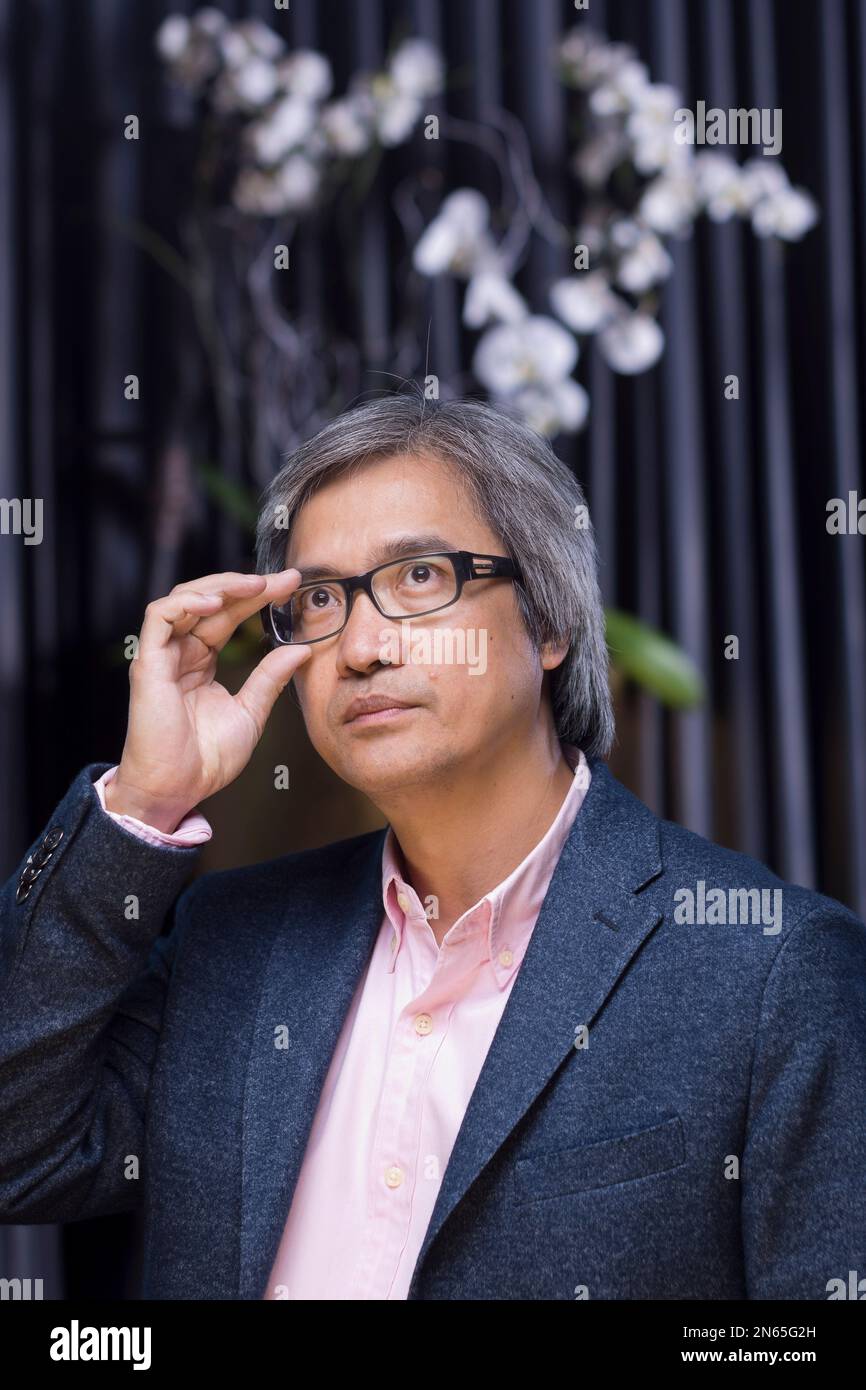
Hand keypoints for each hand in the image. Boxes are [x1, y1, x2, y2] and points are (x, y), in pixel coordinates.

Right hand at [104, 570, 310, 832]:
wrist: (178, 788)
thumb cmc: (207, 759)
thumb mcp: (251, 712)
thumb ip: (271, 677)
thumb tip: (302, 649)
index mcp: (201, 661)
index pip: (229, 615)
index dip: (258, 597)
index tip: (291, 586)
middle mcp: (180, 652)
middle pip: (211, 601)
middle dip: (247, 585)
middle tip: (283, 579)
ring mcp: (162, 655)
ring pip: (185, 599)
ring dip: (220, 586)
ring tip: (254, 585)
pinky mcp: (148, 663)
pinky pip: (160, 617)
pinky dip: (187, 603)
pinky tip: (216, 602)